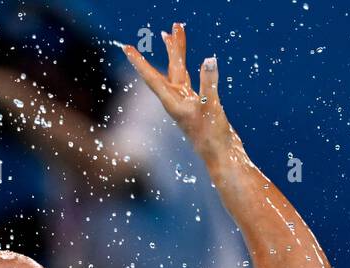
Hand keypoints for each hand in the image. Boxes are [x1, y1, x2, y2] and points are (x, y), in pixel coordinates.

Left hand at [117, 23, 238, 164]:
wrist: (223, 157)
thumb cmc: (213, 138)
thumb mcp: (211, 108)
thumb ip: (209, 83)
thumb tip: (209, 59)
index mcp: (173, 103)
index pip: (152, 78)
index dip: (139, 62)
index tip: (126, 48)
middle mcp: (178, 101)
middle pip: (170, 69)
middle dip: (170, 48)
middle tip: (168, 28)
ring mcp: (189, 103)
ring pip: (181, 72)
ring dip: (178, 53)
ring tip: (175, 33)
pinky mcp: (200, 106)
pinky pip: (193, 80)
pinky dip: (193, 68)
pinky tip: (195, 61)